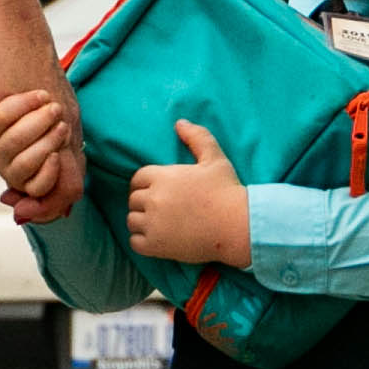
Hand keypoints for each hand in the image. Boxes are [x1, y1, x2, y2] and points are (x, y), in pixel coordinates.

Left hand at [0, 1, 77, 222]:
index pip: (68, 188)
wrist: (10, 10)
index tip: (16, 210)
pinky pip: (61, 138)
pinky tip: (17, 153)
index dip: (44, 207)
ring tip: (11, 184)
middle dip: (43, 197)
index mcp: (59, 126)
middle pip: (72, 179)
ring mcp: (68, 108)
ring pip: (67, 158)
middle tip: (12, 202)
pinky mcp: (61, 98)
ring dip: (42, 176)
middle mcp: (71, 121)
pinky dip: (43, 154)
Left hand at [123, 118, 252, 269]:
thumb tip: (179, 123)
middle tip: (159, 209)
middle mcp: (154, 199)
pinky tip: (156, 239)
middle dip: (143, 203)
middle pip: (133, 200)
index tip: (155, 191)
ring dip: (141, 222)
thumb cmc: (227, 191)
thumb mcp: (215, 158)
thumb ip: (196, 137)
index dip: (144, 184)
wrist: (236, 226)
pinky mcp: (156, 245)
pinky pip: (135, 242)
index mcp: (163, 177)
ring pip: (132, 221)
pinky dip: (142, 241)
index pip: (138, 178)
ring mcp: (153, 223)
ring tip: (157, 224)